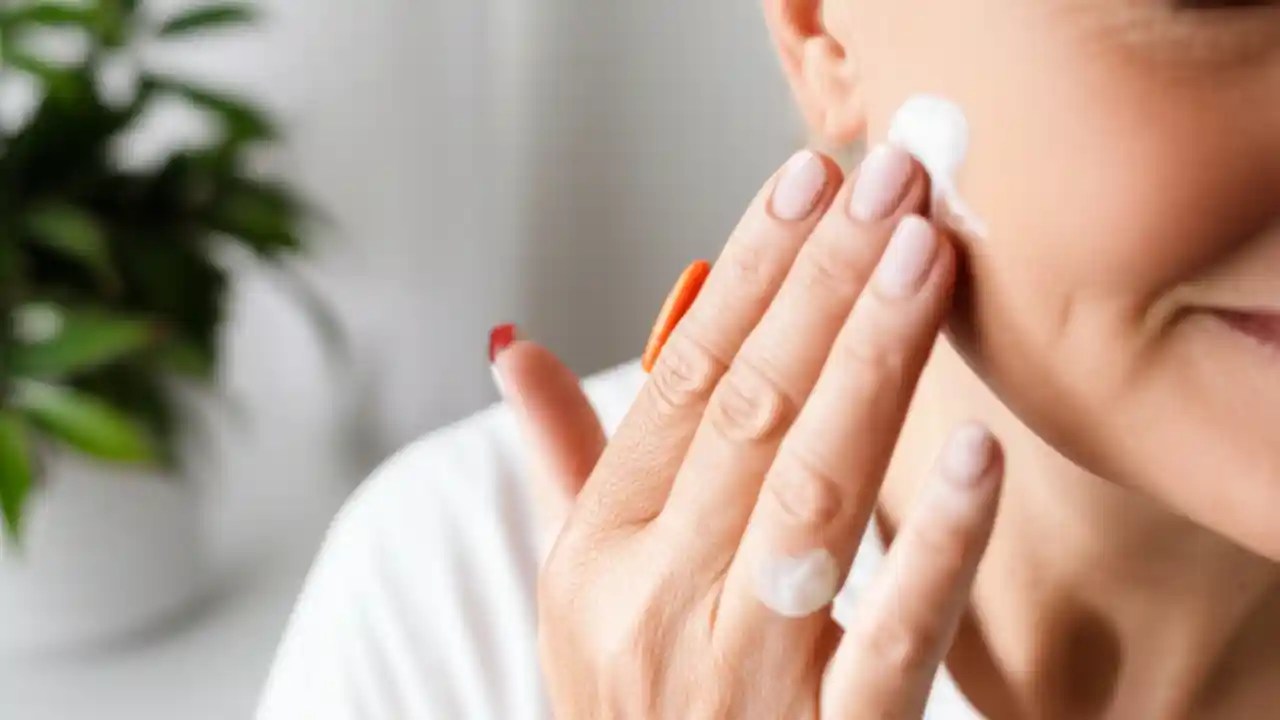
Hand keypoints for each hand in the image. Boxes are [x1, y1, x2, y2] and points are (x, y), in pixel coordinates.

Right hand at [495, 147, 1003, 717]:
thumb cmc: (630, 703)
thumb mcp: (573, 587)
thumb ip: (560, 461)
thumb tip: (514, 348)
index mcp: (599, 552)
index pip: (679, 384)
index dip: (745, 274)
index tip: (806, 184)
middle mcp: (658, 602)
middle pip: (749, 415)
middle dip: (823, 284)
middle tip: (889, 180)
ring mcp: (745, 674)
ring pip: (813, 498)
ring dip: (871, 366)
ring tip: (926, 257)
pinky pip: (890, 638)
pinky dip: (935, 545)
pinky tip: (976, 451)